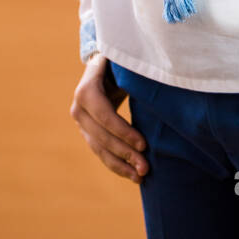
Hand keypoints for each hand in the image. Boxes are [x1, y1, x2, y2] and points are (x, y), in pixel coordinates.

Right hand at [69, 55, 149, 183]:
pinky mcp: (87, 132)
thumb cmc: (122, 62)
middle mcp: (79, 107)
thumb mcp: (125, 62)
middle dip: (124, 153)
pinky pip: (100, 151)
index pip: (103, 114)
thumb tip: (160, 74)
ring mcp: (81, 122)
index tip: (144, 144)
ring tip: (141, 176)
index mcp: (87, 88)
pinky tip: (132, 174)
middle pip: (101, 136)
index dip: (122, 131)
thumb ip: (135, 70)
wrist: (105, 65)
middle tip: (146, 168)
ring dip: (120, 165)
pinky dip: (116, 164)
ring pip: (99, 148)